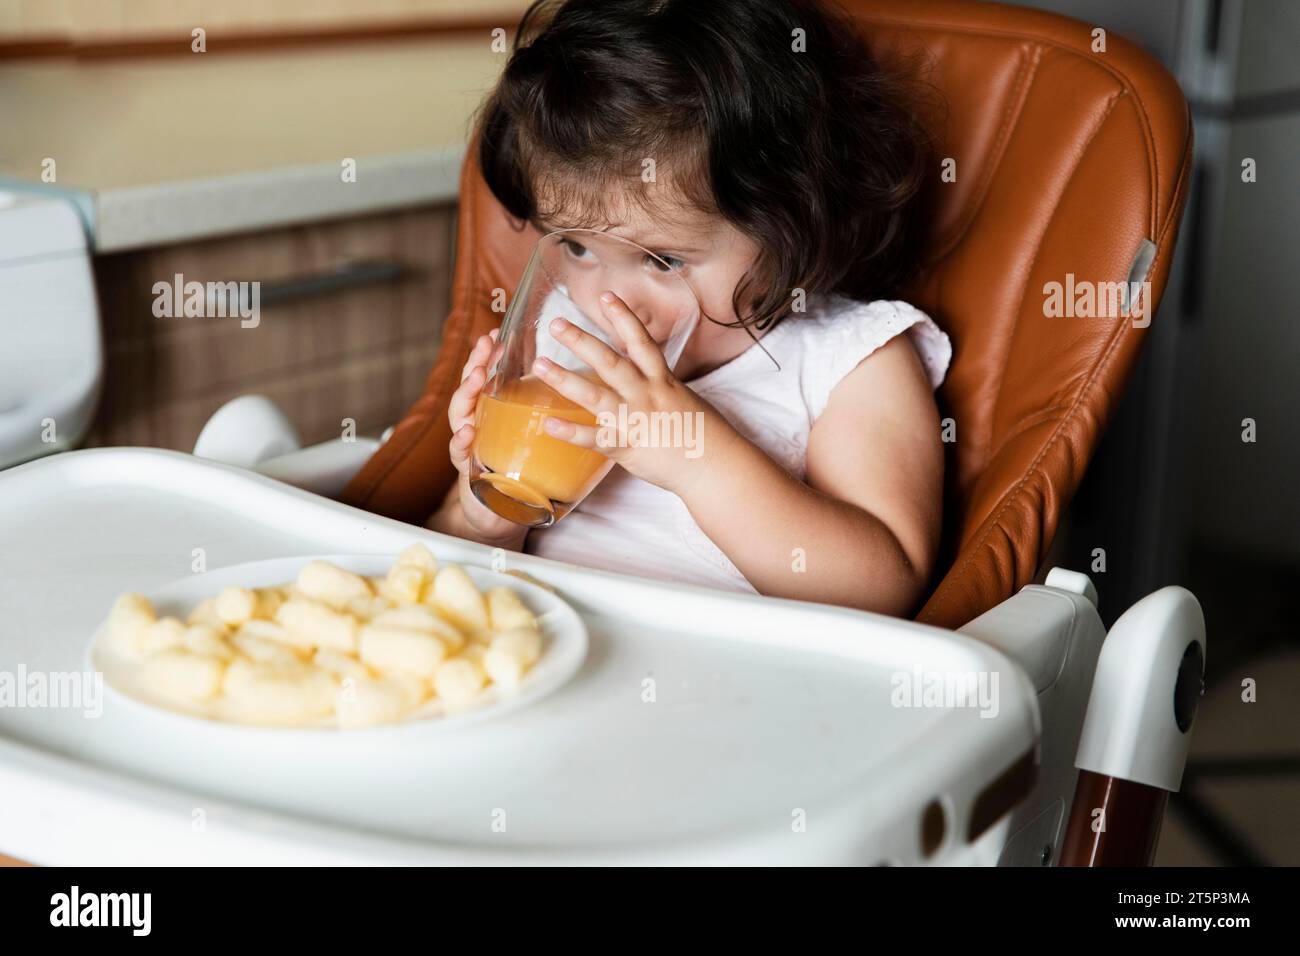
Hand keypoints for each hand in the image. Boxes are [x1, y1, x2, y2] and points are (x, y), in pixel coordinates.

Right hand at [435, 328, 527, 544]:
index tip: (497, 334)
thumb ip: (540, 414)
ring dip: (467, 393)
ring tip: (476, 378)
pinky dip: (461, 441)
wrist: (497, 512)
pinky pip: (460, 452)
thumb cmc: (515, 469)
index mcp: (493, 413)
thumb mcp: (526, 437)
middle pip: (471, 387)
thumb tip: (578, 386)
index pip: (490, 378)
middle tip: (484, 345)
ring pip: (460, 412)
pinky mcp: (466, 469)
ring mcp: (468, 443)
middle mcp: (476, 422)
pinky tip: (467, 432)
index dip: (490, 356)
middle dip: (475, 363)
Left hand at [531, 291, 733, 496]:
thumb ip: (661, 386)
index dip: (624, 317)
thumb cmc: (705, 435)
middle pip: (610, 362)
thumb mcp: (685, 399)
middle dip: (581, 341)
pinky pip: (595, 439)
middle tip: (555, 323)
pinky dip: (571, 433)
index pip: (641, 341)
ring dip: (564, 379)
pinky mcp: (628, 448)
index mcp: (662, 381)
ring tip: (539, 364)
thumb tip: (647, 377)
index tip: (606, 296)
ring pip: (595, 396)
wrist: (716, 467)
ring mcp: (635, 421)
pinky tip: (548, 424)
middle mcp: (646, 395)